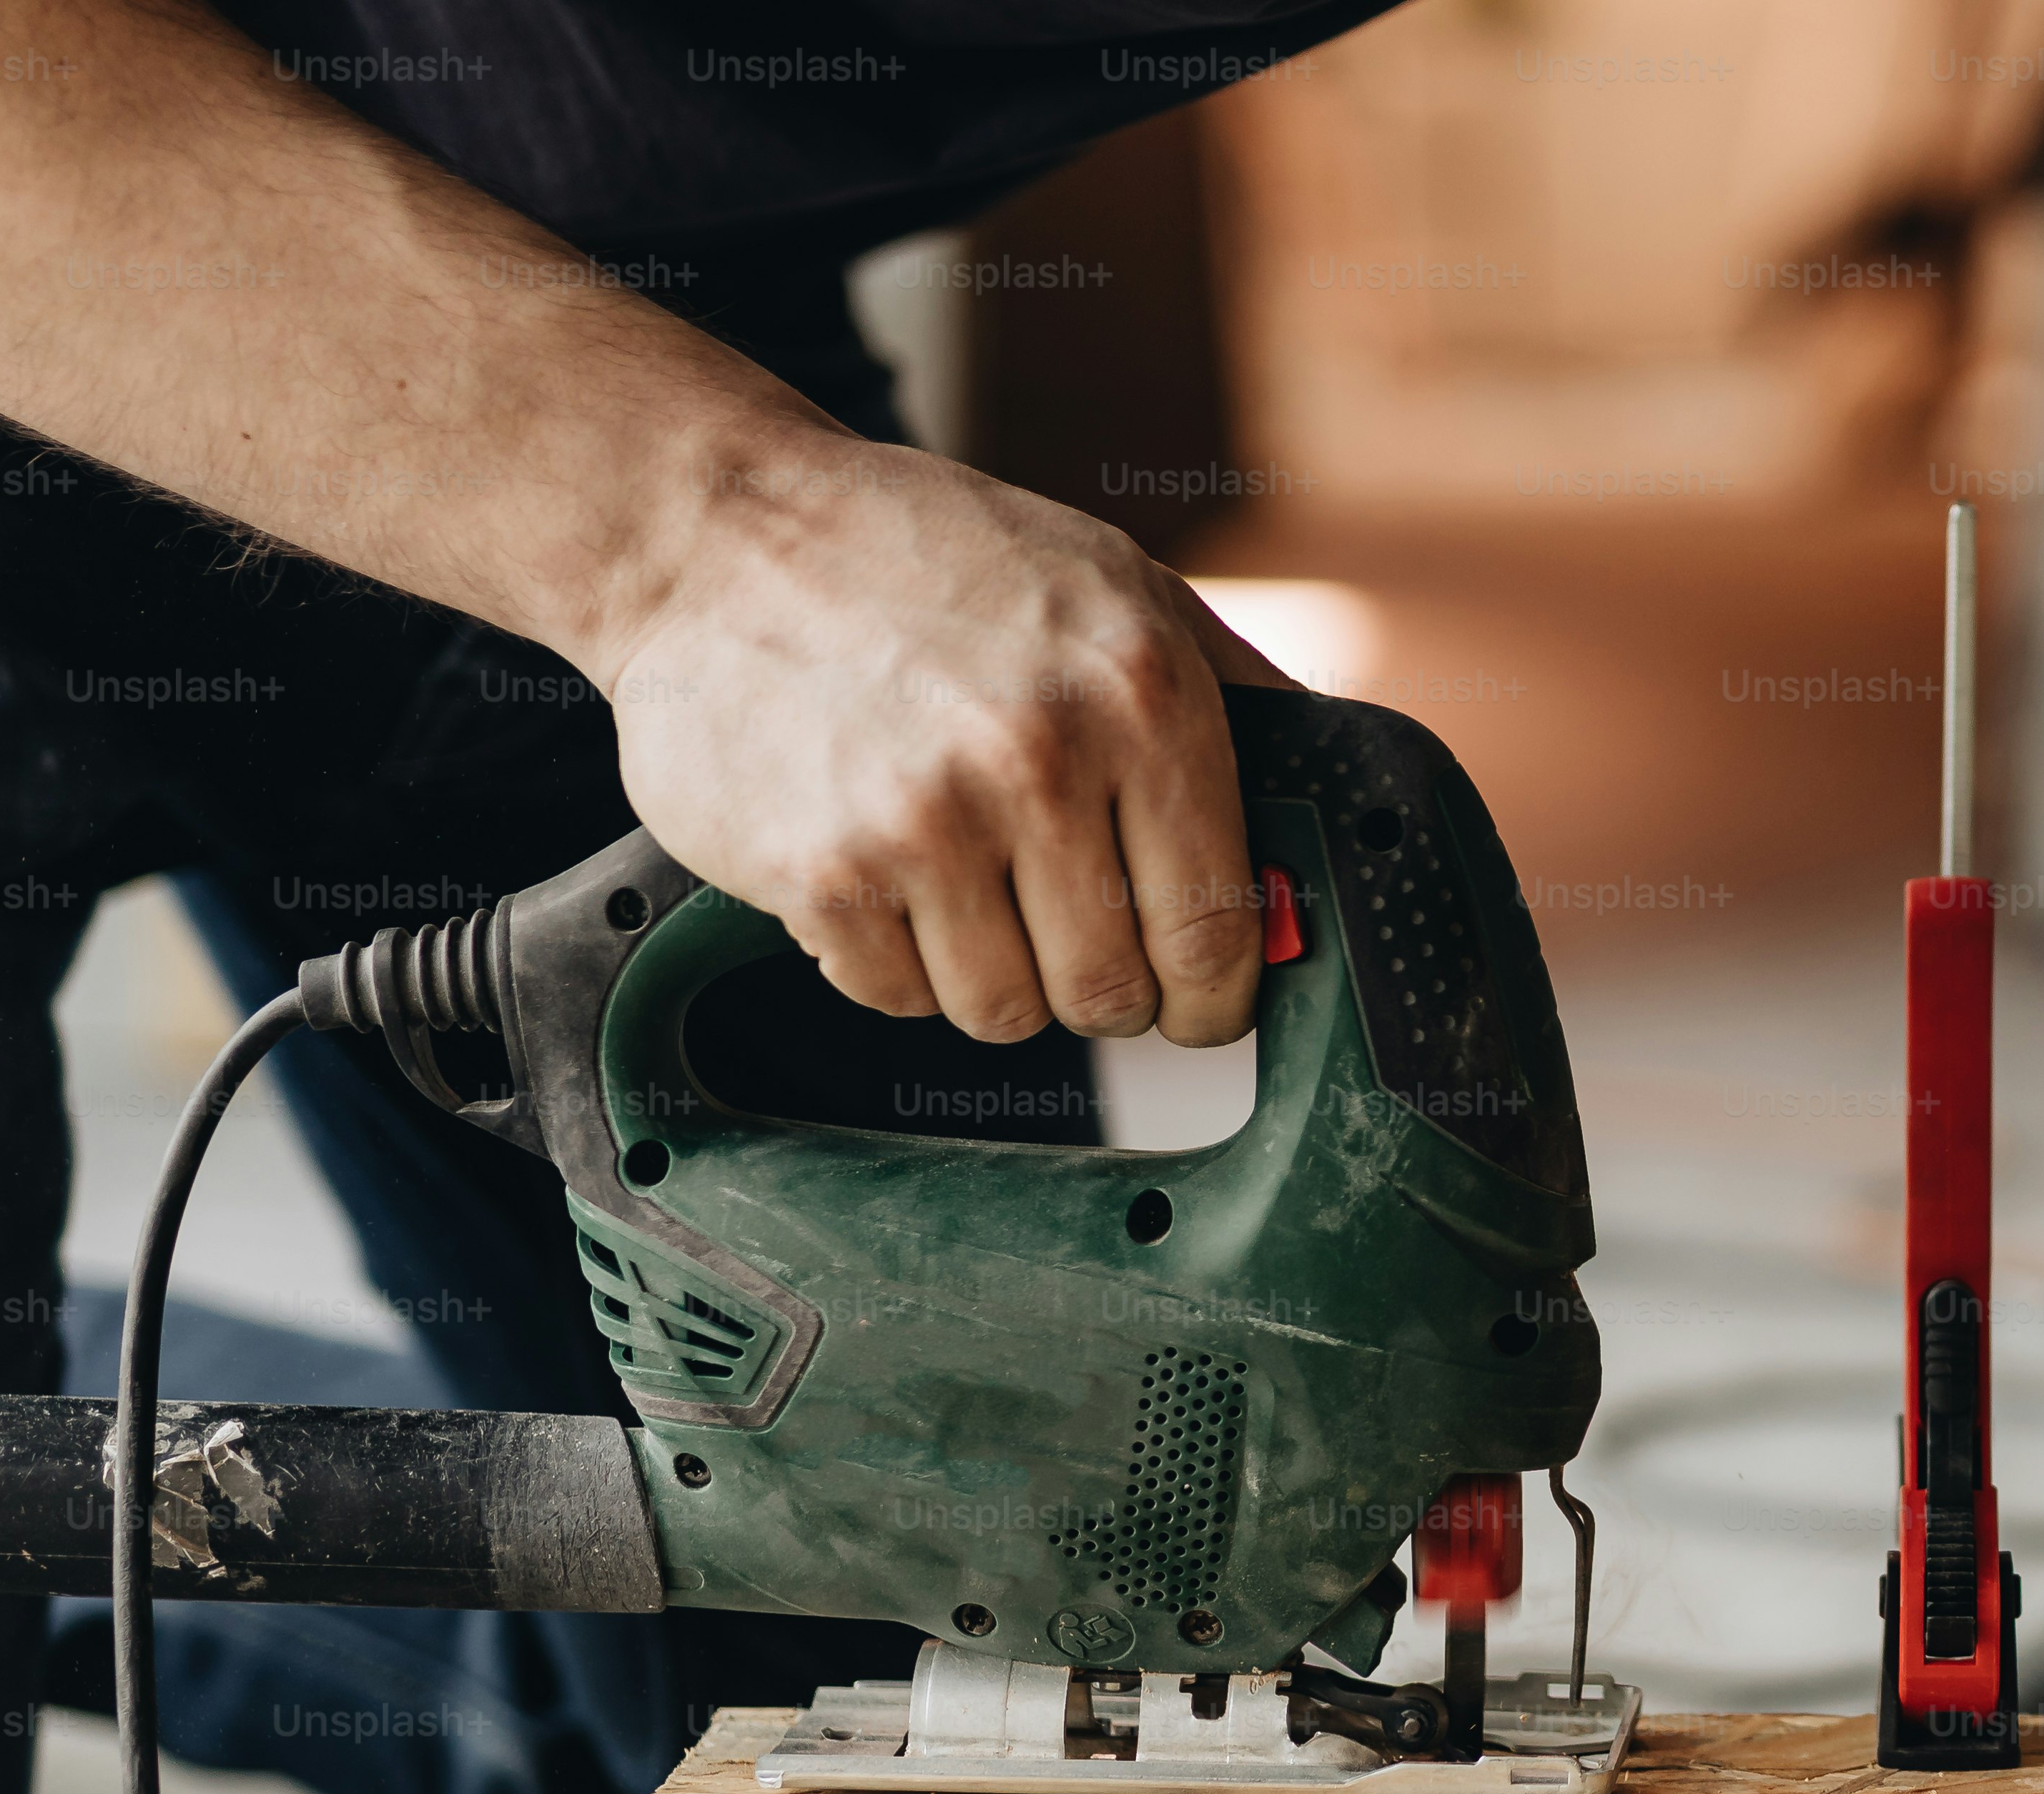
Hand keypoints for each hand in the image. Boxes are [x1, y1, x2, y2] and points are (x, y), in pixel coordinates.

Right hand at [584, 438, 1297, 1044]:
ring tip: (962, 886)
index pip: (1216, 928)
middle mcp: (1043, 759)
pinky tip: (880, 874)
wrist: (718, 530)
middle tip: (1067, 943)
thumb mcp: (1118, 586)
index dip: (1213, 994)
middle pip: (1112, 993)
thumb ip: (1234, 700)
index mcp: (1142, 693)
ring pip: (1004, 1013)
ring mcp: (926, 822)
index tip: (1197, 1005)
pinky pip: (896, 997)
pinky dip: (892, 963)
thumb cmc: (934, 562)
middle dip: (1099, 989)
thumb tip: (1325, 828)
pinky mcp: (821, 873)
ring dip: (991, 976)